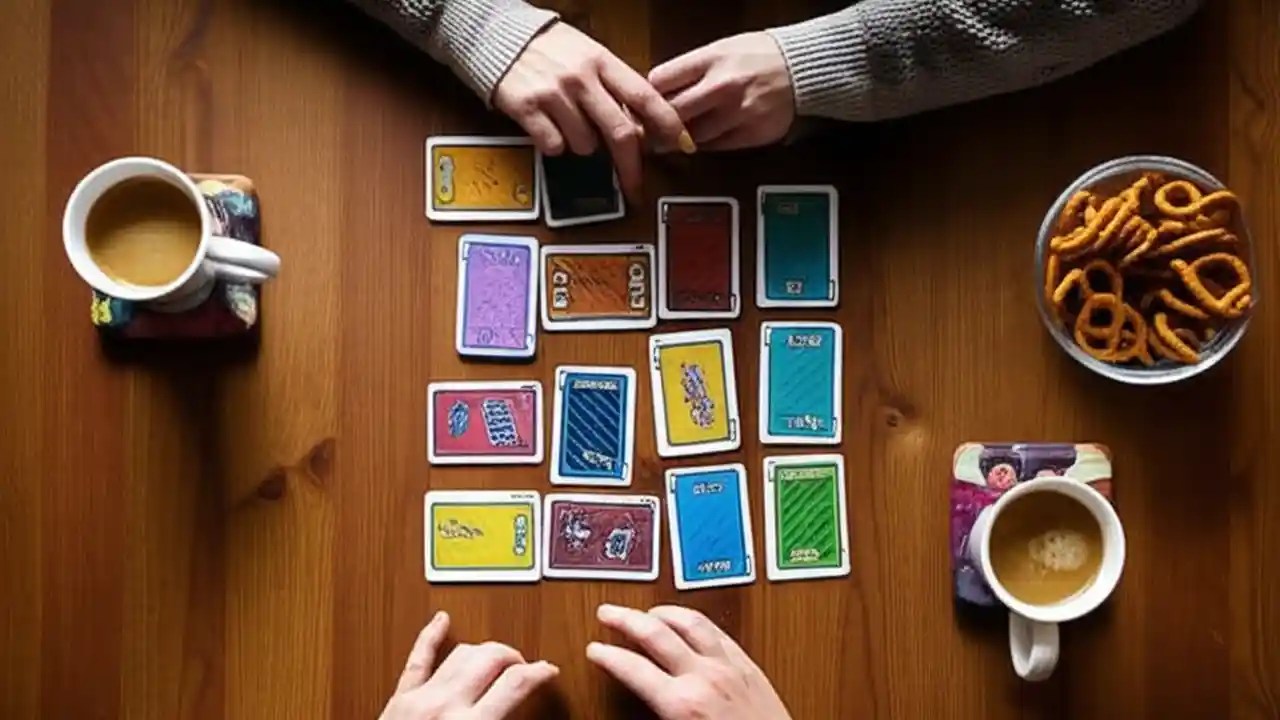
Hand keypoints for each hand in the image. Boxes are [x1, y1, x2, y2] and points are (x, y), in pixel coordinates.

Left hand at [380, 612, 557, 718]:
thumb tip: (516, 716)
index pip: (516, 683)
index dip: (539, 672)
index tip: (547, 670)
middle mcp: (446, 706)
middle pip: (492, 658)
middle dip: (514, 657)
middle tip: (523, 666)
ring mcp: (421, 698)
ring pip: (462, 653)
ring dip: (484, 650)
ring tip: (494, 657)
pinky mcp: (400, 698)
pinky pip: (419, 658)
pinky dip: (430, 636)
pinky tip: (440, 622)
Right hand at [494, 22, 692, 200]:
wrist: (499, 36)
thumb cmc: (551, 50)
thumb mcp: (590, 56)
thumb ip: (615, 86)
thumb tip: (642, 126)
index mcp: (603, 62)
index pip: (646, 96)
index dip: (670, 124)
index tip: (685, 146)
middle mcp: (582, 78)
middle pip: (620, 132)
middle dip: (631, 167)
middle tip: (634, 187)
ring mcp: (555, 93)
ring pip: (586, 145)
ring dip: (583, 147)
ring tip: (569, 125)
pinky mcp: (528, 109)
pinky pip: (554, 146)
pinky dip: (555, 146)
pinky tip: (548, 127)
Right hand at [587, 604, 790, 719]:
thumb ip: (656, 717)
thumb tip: (638, 710)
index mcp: (683, 704)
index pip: (633, 668)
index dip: (608, 655)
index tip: (595, 648)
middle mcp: (704, 677)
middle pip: (655, 633)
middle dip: (626, 619)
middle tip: (608, 612)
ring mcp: (729, 667)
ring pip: (690, 621)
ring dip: (663, 611)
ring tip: (647, 610)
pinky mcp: (749, 666)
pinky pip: (718, 631)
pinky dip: (697, 620)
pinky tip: (691, 621)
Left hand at [649, 32, 794, 150]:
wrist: (803, 68)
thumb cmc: (758, 57)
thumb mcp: (720, 49)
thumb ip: (689, 70)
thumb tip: (658, 92)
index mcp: (711, 58)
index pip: (660, 81)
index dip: (648, 96)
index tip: (645, 105)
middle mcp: (723, 86)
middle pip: (672, 113)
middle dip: (657, 125)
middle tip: (652, 131)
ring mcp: (738, 112)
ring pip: (692, 136)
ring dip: (681, 139)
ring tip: (677, 136)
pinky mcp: (751, 134)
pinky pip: (716, 147)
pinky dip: (706, 145)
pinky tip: (706, 137)